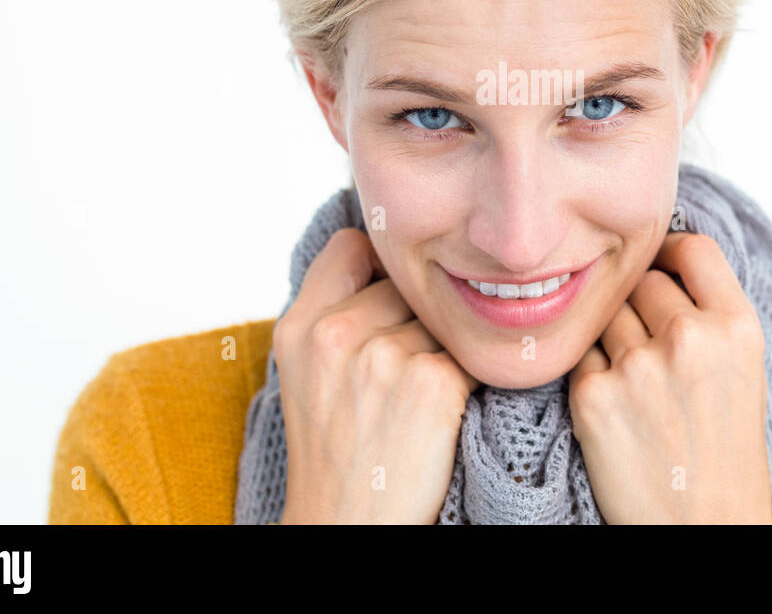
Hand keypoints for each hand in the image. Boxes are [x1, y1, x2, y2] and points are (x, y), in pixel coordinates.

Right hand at [272, 227, 478, 523]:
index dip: (379, 266)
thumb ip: (334, 311)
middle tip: (403, 373)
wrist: (346, 526)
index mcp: (299, 326)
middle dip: (415, 319)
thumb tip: (388, 254)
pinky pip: (472, 354)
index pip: (353, 245)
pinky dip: (472, 377)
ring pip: (443, 320)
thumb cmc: (336, 450)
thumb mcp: (308, 372)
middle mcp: (335, 333)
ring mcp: (383, 357)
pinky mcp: (431, 383)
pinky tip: (448, 410)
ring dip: (445, 350)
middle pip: (407, 284)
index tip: (390, 298)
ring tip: (420, 398)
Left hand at [567, 232, 771, 523]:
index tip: (659, 264)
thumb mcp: (745, 371)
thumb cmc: (727, 455)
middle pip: (641, 281)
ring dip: (612, 340)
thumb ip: (710, 314)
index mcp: (737, 326)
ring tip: (639, 389)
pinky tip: (618, 411)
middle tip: (653, 354)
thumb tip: (662, 259)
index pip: (692, 247)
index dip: (669, 250)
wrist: (705, 529)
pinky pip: (580, 357)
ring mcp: (637, 366)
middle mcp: (689, 338)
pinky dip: (591, 377)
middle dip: (639, 307)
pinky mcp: (593, 397)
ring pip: (605, 316)